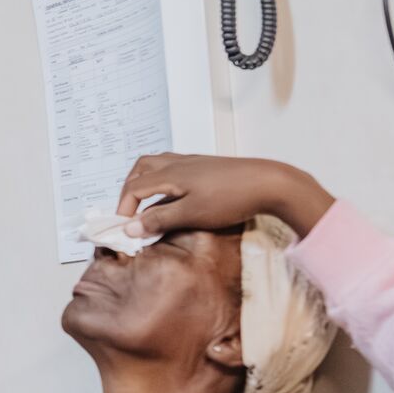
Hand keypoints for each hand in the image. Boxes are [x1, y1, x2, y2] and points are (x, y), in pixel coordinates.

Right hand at [115, 154, 335, 240]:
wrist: (270, 183)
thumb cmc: (231, 198)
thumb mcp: (192, 214)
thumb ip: (159, 220)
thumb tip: (130, 228)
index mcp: (170, 173)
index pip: (133, 188)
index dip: (123, 209)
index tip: (124, 230)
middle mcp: (177, 163)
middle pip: (140, 169)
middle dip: (129, 190)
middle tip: (129, 213)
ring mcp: (192, 163)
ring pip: (157, 166)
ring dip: (145, 184)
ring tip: (147, 205)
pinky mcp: (205, 167)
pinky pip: (173, 168)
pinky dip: (162, 182)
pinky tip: (173, 199)